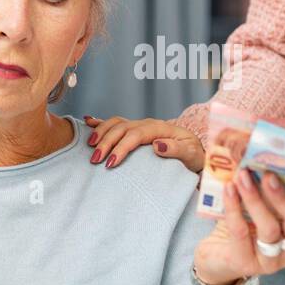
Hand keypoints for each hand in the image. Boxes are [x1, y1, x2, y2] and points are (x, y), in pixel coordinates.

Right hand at [83, 114, 204, 172]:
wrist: (196, 150)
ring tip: (90, 146)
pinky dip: (101, 122)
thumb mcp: (191, 155)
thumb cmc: (193, 155)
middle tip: (95, 160)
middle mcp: (147, 124)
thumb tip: (157, 145)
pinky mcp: (135, 130)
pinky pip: (116, 123)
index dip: (121, 147)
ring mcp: (140, 125)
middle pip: (122, 128)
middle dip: (106, 142)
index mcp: (159, 128)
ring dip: (101, 132)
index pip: (135, 135)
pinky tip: (88, 122)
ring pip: (116, 123)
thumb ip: (176, 150)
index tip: (111, 162)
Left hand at [194, 169, 284, 284]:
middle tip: (266, 174)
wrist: (215, 257)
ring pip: (269, 229)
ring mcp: (270, 260)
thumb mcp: (254, 208)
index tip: (281, 171)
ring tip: (242, 178)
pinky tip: (229, 190)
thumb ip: (261, 190)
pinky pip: (241, 232)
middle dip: (281, 196)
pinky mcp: (246, 263)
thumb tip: (257, 159)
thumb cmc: (241, 228)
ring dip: (255, 199)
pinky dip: (234, 208)